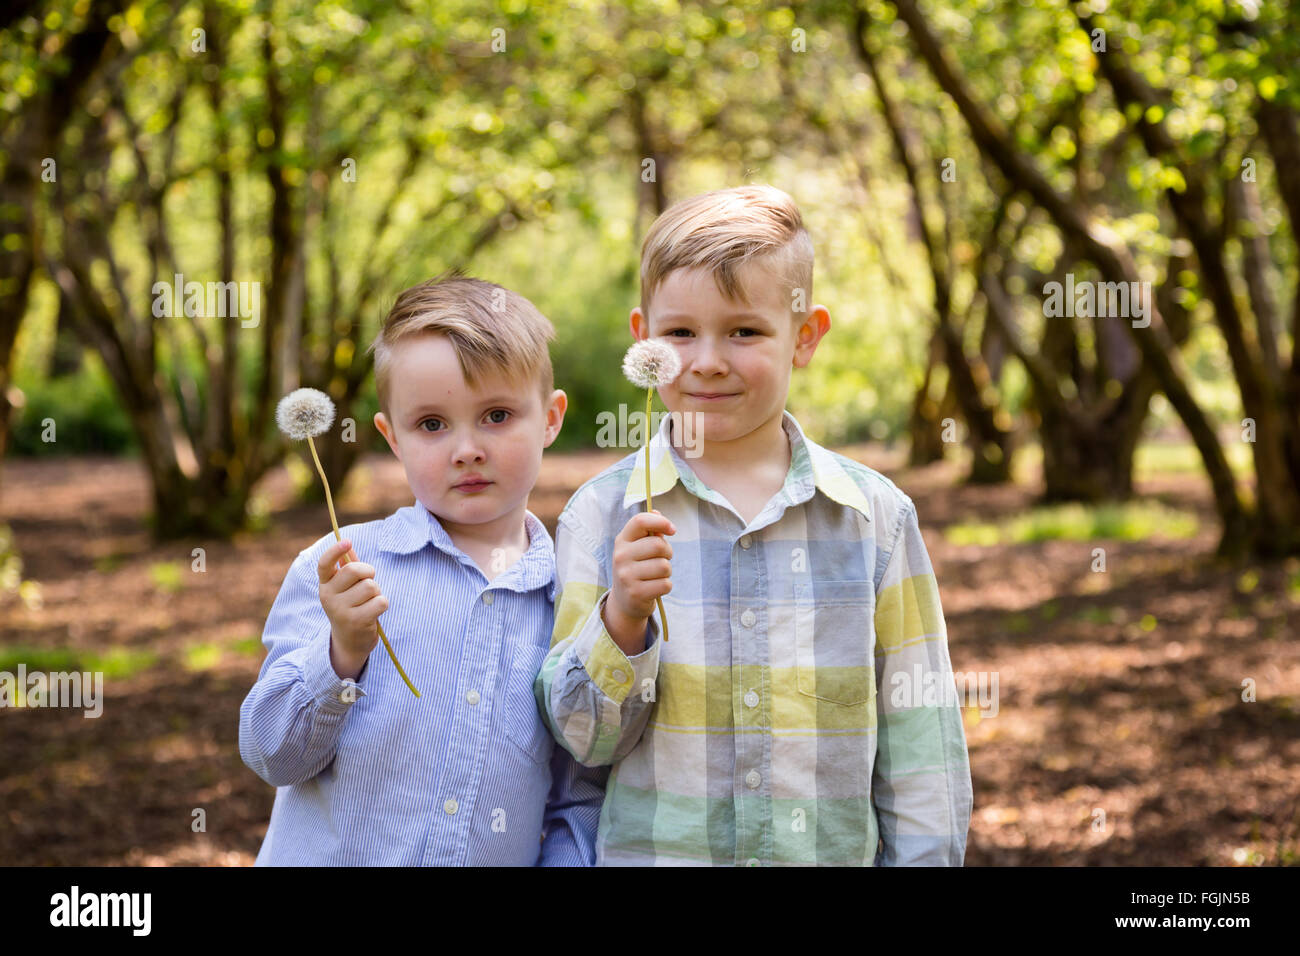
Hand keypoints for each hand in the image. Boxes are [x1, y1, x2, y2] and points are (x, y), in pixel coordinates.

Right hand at [317, 538, 386, 678]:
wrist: (349, 642)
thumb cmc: (351, 607)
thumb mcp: (345, 588)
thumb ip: (347, 566)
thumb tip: (349, 545)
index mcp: (325, 585)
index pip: (324, 564)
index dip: (334, 551)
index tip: (347, 542)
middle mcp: (329, 597)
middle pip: (354, 570)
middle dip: (368, 572)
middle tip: (369, 582)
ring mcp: (341, 610)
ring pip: (370, 586)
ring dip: (377, 592)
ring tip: (369, 602)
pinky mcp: (356, 621)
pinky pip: (380, 601)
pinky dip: (382, 604)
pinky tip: (374, 612)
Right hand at [605, 511, 674, 652]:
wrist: (624, 601)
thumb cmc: (637, 568)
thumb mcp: (639, 548)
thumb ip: (650, 532)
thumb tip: (657, 513)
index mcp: (622, 540)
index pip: (640, 521)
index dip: (660, 522)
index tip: (673, 530)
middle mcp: (620, 556)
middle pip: (658, 545)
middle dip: (668, 553)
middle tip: (663, 559)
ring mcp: (626, 575)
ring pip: (664, 566)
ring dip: (667, 572)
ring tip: (656, 575)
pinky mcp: (636, 593)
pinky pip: (665, 584)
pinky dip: (666, 586)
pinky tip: (654, 588)